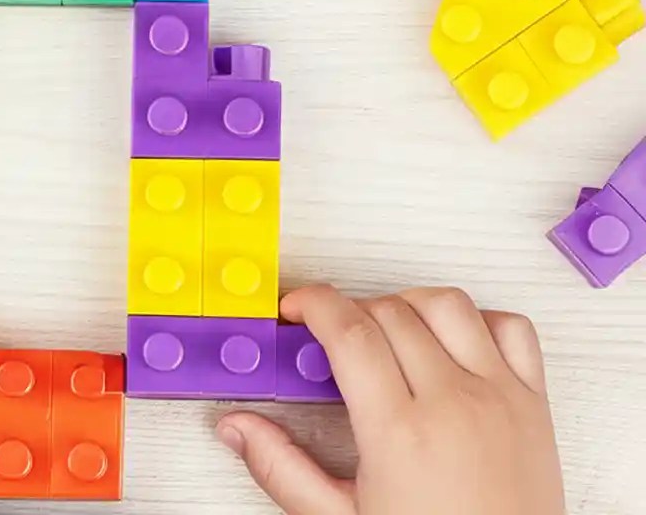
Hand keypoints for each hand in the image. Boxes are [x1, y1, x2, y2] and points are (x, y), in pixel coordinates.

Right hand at [217, 286, 563, 514]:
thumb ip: (281, 468)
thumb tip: (238, 428)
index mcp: (400, 432)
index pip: (350, 332)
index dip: (314, 304)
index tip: (297, 308)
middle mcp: (454, 403)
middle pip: (391, 312)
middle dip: (349, 309)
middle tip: (328, 334)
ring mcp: (499, 397)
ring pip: (448, 305)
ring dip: (407, 303)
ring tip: (385, 329)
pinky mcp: (534, 403)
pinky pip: (511, 327)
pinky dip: (476, 318)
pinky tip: (450, 341)